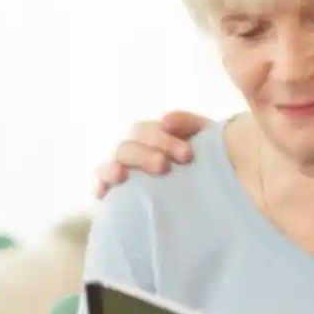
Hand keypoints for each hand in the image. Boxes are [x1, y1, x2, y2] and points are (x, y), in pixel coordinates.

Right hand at [93, 111, 211, 198]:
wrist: (213, 194)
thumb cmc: (204, 163)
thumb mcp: (205, 141)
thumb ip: (189, 124)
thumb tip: (165, 119)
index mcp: (152, 136)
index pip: (149, 131)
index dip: (164, 140)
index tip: (187, 155)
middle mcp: (133, 151)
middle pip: (128, 147)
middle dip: (144, 155)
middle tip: (164, 166)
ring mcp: (122, 171)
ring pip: (109, 164)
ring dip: (114, 168)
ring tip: (122, 175)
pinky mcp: (116, 194)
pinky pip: (101, 188)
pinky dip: (100, 187)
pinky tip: (103, 193)